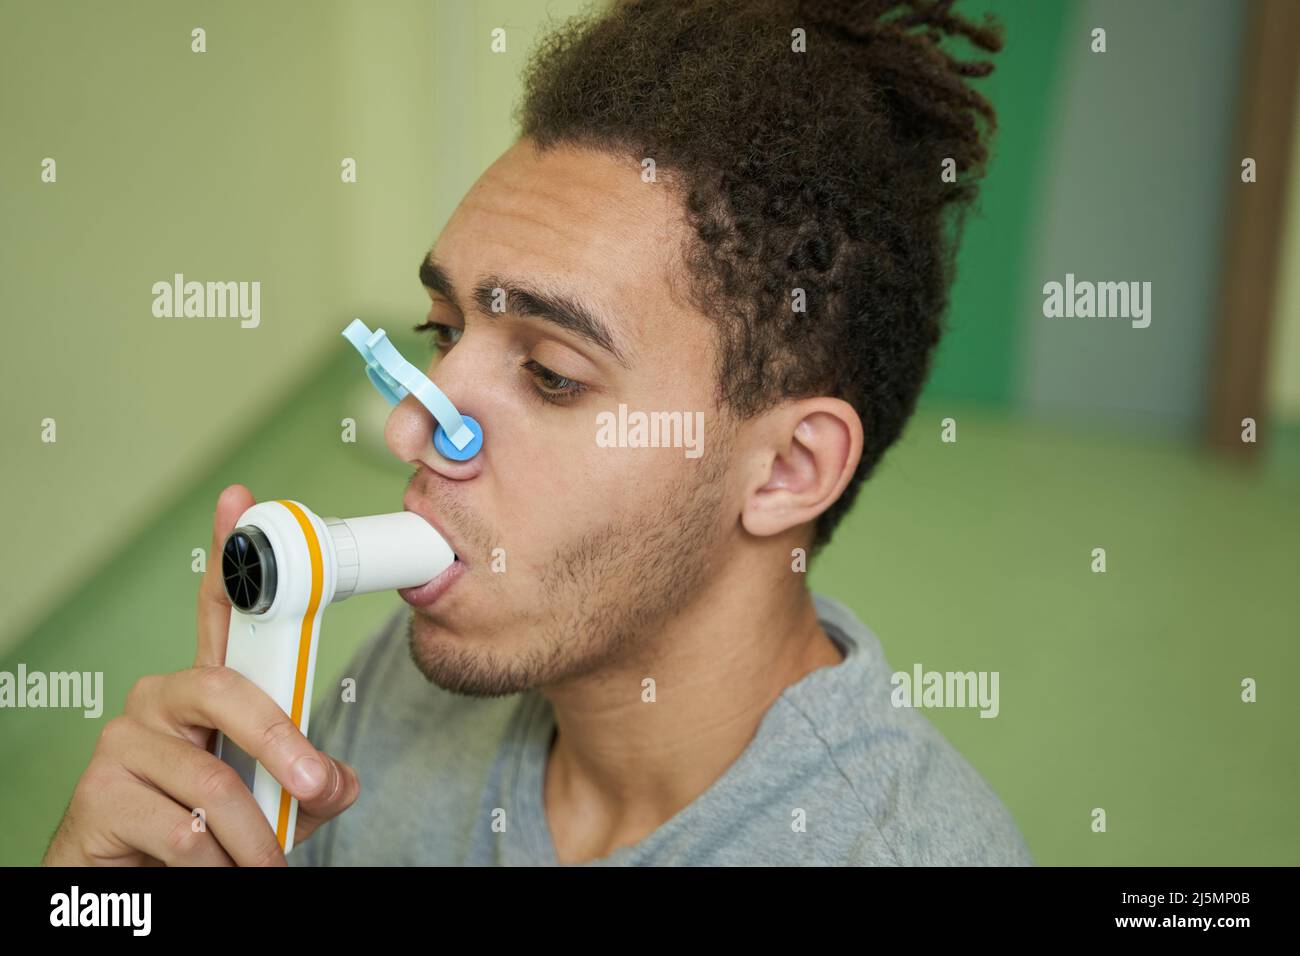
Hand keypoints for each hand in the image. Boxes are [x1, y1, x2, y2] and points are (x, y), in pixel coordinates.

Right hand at [42, 485, 359, 865]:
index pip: (217, 613)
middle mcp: (157, 701)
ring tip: (260, 865)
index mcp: (203, 693)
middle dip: (280, 744)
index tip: (240, 503)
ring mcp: (122, 742)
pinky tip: (213, 874)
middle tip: (314, 785)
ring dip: (252, 838)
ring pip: (214, 782)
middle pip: (226, 692)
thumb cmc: (203, 834)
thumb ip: (311, 783)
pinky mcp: (99, 791)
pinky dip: (216, 865)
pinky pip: (183, 830)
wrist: (129, 885)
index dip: (227, 554)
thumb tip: (337, 779)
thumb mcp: (274, 803)